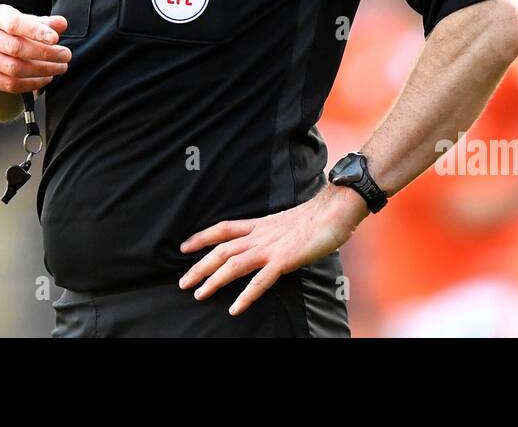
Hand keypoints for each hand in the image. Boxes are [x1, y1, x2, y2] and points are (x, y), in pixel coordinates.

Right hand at [0, 5, 71, 93]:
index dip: (36, 31)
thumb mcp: (28, 21)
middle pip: (16, 48)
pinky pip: (11, 84)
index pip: (15, 24)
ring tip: (61, 67)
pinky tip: (47, 78)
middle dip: (45, 53)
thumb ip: (46, 23)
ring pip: (15, 69)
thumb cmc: (15, 31)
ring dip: (43, 70)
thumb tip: (62, 23)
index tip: (56, 39)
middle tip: (66, 55)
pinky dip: (33, 83)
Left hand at [176, 183, 368, 315]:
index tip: (184, 247)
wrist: (335, 210)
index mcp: (260, 225)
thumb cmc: (317, 218)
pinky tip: (235, 308)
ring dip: (213, 280)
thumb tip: (268, 243)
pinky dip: (245, 295)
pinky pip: (260, 281)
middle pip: (221, 250)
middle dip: (200, 266)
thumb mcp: (287, 224)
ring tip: (199, 295)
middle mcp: (260, 235)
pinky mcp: (284, 260)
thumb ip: (274, 234)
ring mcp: (271, 248)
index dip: (201, 237)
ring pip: (233, 264)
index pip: (223, 229)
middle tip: (183, 282)